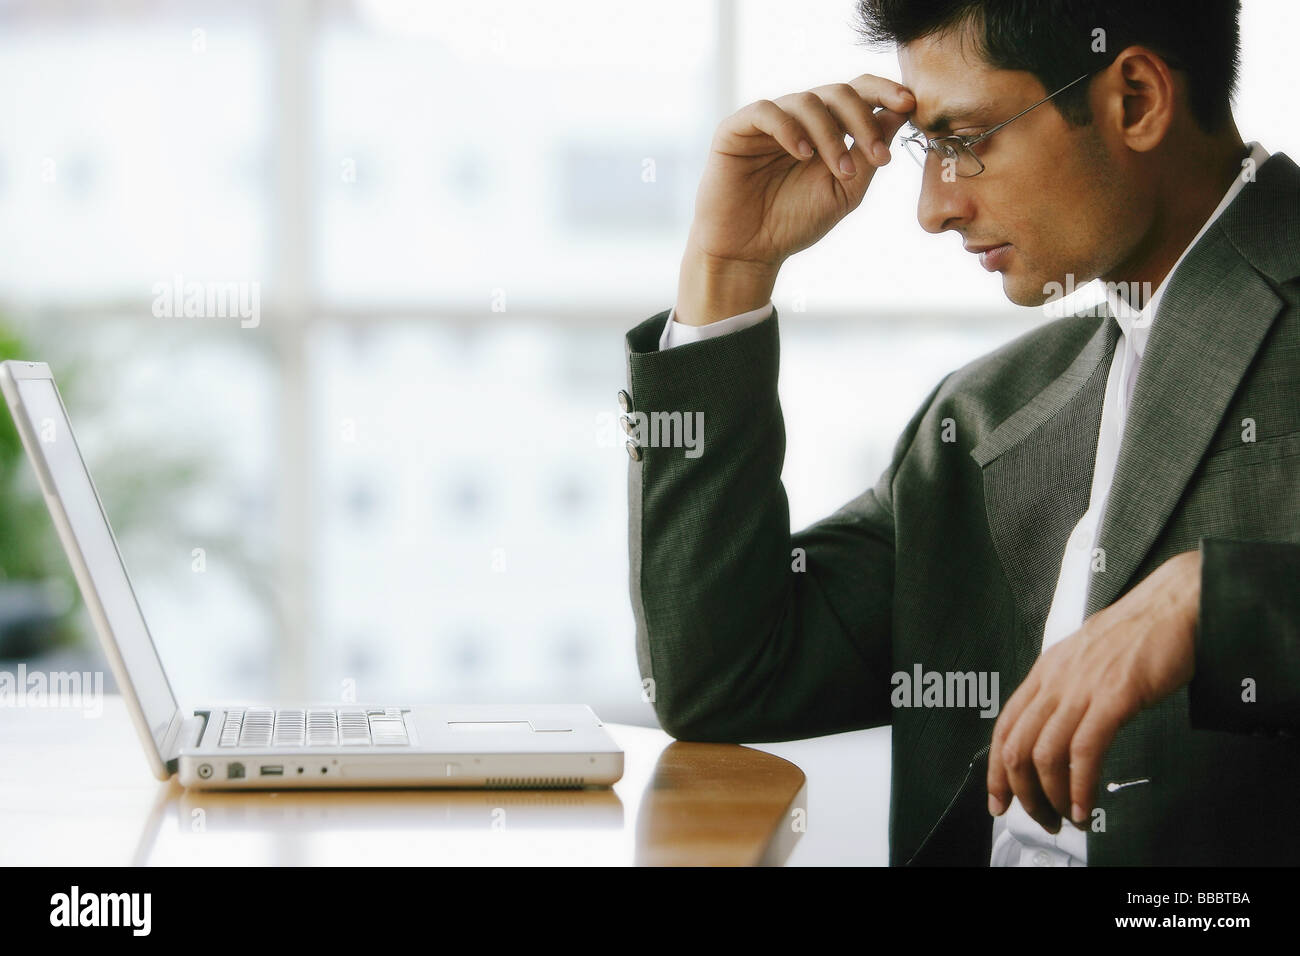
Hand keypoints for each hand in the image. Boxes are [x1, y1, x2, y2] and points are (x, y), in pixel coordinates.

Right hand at [675, 75, 914, 324]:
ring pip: (807, 101)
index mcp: (826, 129)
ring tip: (839, 170)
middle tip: (877, 155)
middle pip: (838, 92)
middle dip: (863, 120)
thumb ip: (869, 154)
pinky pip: (766, 111)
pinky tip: (804, 154)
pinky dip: (790, 128)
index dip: (884, 91)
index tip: (909, 105)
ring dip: (831, 134)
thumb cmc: (794, 224)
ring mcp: (768, 122)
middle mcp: (798, 119)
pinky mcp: (736, 130)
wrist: (749, 252)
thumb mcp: (846, 191)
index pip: (858, 93)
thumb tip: (901, 113)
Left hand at [986, 549, 1201, 832]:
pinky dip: (1079, 786)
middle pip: (1017, 747)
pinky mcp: (1114, 697)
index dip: (996, 770)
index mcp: (1046, 671)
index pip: (1004, 727)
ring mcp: (1082, 688)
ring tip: (1064, 818)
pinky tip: (1083, 804)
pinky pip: (1084, 751)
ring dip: (1050, 797)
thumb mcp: (1087, 659)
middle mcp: (1055, 679)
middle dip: (1022, 793)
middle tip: (1039, 818)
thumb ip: (1069, 690)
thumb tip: (1059, 729)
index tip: (998, 798)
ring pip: (1044, 754)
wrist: (1174, 604)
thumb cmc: (1139, 632)